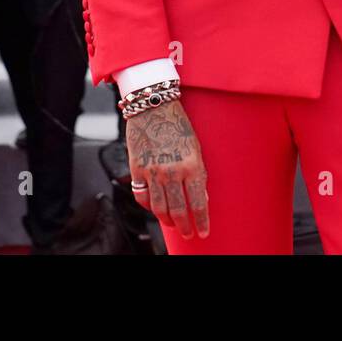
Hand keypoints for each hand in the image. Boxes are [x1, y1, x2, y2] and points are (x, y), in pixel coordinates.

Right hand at [126, 98, 209, 239]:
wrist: (154, 106)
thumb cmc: (179, 124)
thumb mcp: (196, 147)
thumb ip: (198, 172)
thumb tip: (201, 197)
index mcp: (192, 165)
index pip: (199, 202)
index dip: (202, 221)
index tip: (204, 232)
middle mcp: (173, 171)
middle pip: (179, 210)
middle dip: (185, 227)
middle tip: (189, 234)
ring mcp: (153, 172)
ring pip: (159, 207)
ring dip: (167, 220)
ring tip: (173, 225)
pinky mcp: (137, 169)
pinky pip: (142, 196)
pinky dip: (148, 206)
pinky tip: (155, 209)